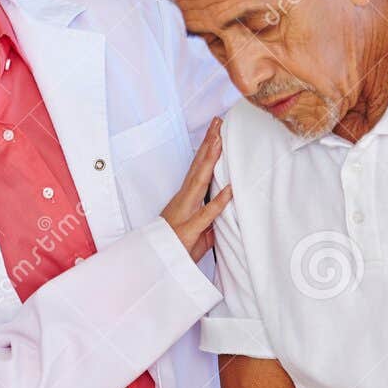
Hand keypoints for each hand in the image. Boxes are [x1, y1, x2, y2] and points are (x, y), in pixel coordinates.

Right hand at [160, 116, 232, 261]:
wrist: (158, 266)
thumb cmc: (177, 249)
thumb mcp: (199, 231)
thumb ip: (212, 220)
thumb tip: (225, 211)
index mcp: (186, 198)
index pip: (198, 168)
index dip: (207, 148)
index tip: (216, 130)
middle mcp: (184, 200)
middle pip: (198, 166)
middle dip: (209, 143)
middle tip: (218, 122)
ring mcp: (186, 212)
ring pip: (200, 181)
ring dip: (210, 160)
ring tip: (220, 141)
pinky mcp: (190, 229)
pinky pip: (207, 214)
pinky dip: (219, 201)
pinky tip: (230, 189)